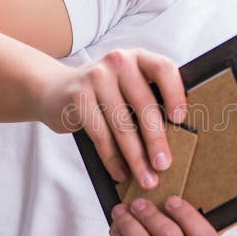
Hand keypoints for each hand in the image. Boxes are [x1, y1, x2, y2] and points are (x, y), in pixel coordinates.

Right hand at [39, 48, 186, 187]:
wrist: (56, 89)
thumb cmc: (105, 94)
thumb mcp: (128, 86)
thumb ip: (149, 100)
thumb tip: (177, 142)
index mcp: (140, 58)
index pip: (164, 69)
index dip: (175, 93)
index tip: (180, 120)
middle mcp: (119, 61)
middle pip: (144, 104)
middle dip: (156, 141)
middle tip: (164, 166)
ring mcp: (97, 76)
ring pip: (122, 124)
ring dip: (136, 157)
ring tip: (146, 178)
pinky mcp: (78, 95)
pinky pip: (99, 133)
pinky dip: (112, 157)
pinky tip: (120, 172)